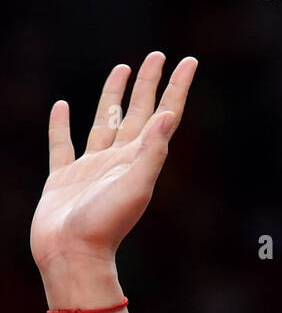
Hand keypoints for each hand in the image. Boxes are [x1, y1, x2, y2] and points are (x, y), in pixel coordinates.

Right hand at [30, 51, 196, 278]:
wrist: (72, 256)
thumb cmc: (105, 226)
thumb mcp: (136, 187)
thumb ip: (152, 152)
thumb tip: (169, 115)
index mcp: (138, 161)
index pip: (163, 117)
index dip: (176, 89)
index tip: (189, 62)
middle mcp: (118, 162)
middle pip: (137, 113)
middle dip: (148, 84)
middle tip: (157, 56)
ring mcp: (91, 169)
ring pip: (105, 121)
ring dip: (113, 96)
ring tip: (121, 69)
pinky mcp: (64, 178)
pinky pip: (63, 144)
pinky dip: (61, 125)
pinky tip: (63, 107)